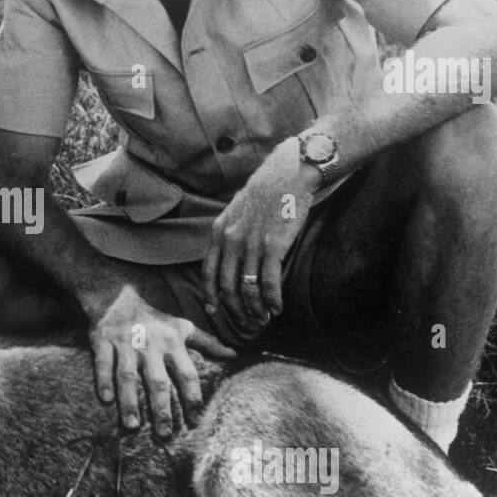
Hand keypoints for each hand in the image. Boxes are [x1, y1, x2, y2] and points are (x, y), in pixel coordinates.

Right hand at [88, 286, 235, 440]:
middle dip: (161, 408)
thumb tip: (233, 354)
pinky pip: (103, 363)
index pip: (186, 374)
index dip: (192, 397)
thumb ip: (207, 343)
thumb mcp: (182, 326)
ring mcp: (125, 343)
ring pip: (128, 376)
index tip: (196, 420)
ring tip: (133, 426)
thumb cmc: (154, 317)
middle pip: (157, 381)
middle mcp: (150, 345)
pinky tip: (105, 400)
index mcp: (172, 342)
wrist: (117, 295)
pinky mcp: (103, 341)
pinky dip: (103, 380)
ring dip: (130, 401)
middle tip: (165, 434)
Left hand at [203, 139, 316, 326]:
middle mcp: (231, 240)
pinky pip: (269, 283)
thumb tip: (228, 256)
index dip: (210, 295)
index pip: (209, 272)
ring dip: (255, 309)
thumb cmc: (265, 192)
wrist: (288, 174)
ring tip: (264, 318)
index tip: (214, 310)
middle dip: (236, 310)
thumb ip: (229, 233)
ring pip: (248, 289)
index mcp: (219, 232)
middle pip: (227, 287)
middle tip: (246, 322)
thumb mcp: (236, 210)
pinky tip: (277, 308)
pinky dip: (272, 300)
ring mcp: (251, 244)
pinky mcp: (273, 246)